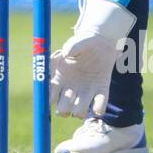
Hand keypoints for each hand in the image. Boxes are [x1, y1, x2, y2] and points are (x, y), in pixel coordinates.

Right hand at [48, 0, 136, 117]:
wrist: (102, 42)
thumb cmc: (86, 41)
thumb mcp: (78, 41)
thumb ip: (72, 46)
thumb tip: (65, 53)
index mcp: (60, 77)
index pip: (50, 95)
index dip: (50, 99)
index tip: (54, 98)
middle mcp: (71, 87)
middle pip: (63, 108)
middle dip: (64, 110)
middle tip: (70, 101)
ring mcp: (86, 91)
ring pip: (79, 111)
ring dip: (81, 111)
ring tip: (84, 103)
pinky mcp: (100, 91)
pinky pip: (99, 107)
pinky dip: (98, 108)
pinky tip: (98, 102)